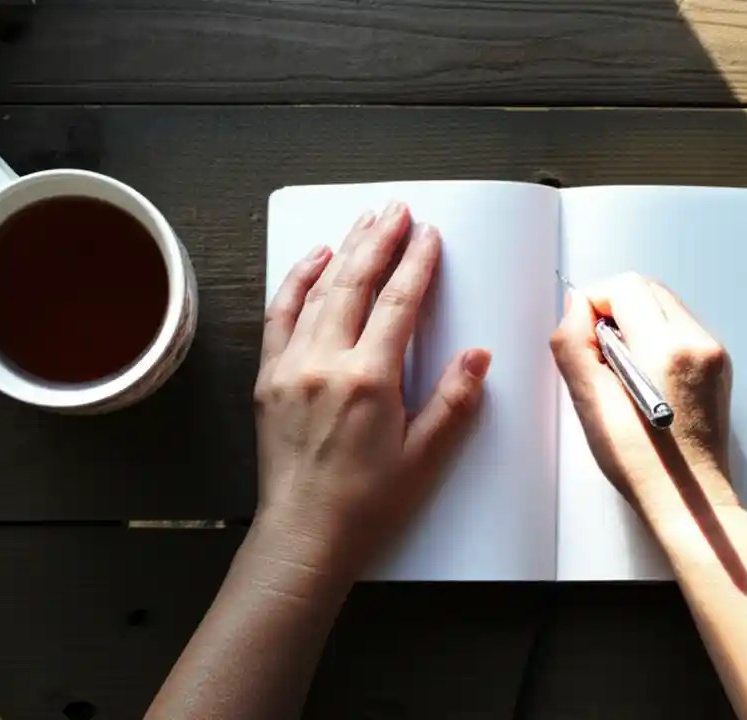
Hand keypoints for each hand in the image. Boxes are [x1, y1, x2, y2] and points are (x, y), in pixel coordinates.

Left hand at [254, 202, 490, 575]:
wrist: (305, 536)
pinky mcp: (268, 378)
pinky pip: (280, 314)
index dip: (416, 265)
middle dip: (381, 241)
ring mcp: (291, 367)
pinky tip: (315, 260)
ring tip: (366, 221)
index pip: (398, 304)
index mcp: (368, 381)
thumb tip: (477, 356)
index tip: (429, 237)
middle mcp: (325, 364)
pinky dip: (297, 281)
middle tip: (398, 210)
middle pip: (356, 283)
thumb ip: (452, 401)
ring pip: (319, 291)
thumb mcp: (423, 458)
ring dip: (345, 250)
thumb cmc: (366, 504)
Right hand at [550, 273, 736, 520]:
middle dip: (615, 309)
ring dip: (635, 324)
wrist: (691, 502)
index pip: (626, 287)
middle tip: (597, 354)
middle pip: (648, 291)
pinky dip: (655, 340)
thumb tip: (576, 308)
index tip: (581, 335)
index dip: (593, 301)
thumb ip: (574, 346)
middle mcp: (698, 341)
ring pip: (664, 308)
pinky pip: (680, 331)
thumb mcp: (591, 405)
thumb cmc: (641, 464)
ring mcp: (714, 353)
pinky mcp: (718, 367)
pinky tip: (643, 381)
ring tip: (620, 373)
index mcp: (666, 348)